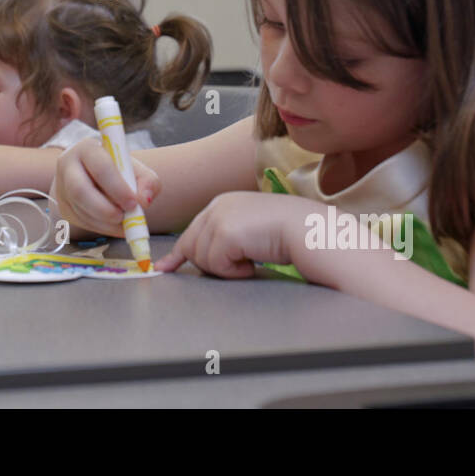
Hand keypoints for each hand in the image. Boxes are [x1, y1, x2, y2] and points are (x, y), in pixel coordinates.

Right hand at [49, 138, 159, 238]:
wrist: (97, 175)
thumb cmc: (119, 171)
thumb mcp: (137, 170)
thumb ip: (148, 182)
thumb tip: (145, 201)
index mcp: (88, 148)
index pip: (100, 168)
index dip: (117, 188)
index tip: (133, 203)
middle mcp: (68, 164)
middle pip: (79, 190)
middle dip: (104, 209)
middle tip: (125, 218)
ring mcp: (61, 186)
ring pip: (79, 209)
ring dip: (105, 222)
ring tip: (124, 223)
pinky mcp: (62, 206)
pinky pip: (80, 221)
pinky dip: (101, 228)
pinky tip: (115, 226)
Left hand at [156, 191, 297, 276]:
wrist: (309, 230)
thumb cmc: (288, 234)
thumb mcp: (250, 230)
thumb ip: (225, 237)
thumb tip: (198, 258)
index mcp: (223, 203)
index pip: (191, 232)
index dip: (179, 253)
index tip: (165, 268)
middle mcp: (217, 207)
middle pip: (190, 247)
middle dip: (210, 264)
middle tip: (239, 266)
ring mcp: (219, 218)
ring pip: (201, 259)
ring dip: (226, 268)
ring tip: (252, 259)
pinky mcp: (225, 233)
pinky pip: (216, 265)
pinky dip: (235, 271)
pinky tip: (254, 262)